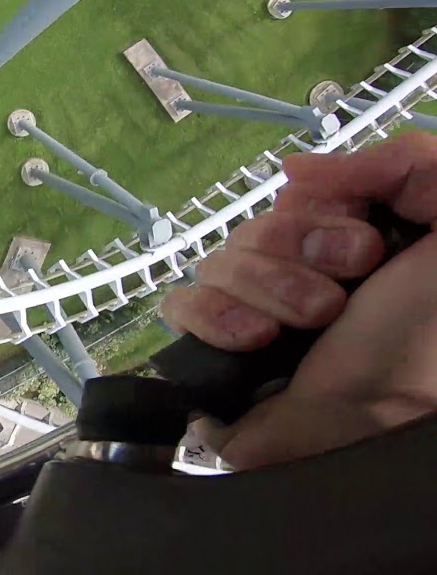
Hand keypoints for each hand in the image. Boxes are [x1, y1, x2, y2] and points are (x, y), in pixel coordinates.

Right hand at [161, 131, 436, 468]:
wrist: (383, 428)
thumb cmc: (426, 335)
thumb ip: (406, 165)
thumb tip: (294, 170)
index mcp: (348, 240)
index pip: (298, 193)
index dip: (321, 214)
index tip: (365, 253)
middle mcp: (297, 271)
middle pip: (255, 225)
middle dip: (293, 257)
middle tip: (335, 300)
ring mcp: (251, 310)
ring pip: (218, 261)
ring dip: (265, 292)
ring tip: (303, 329)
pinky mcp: (213, 350)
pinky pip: (181, 304)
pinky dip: (213, 317)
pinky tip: (253, 341)